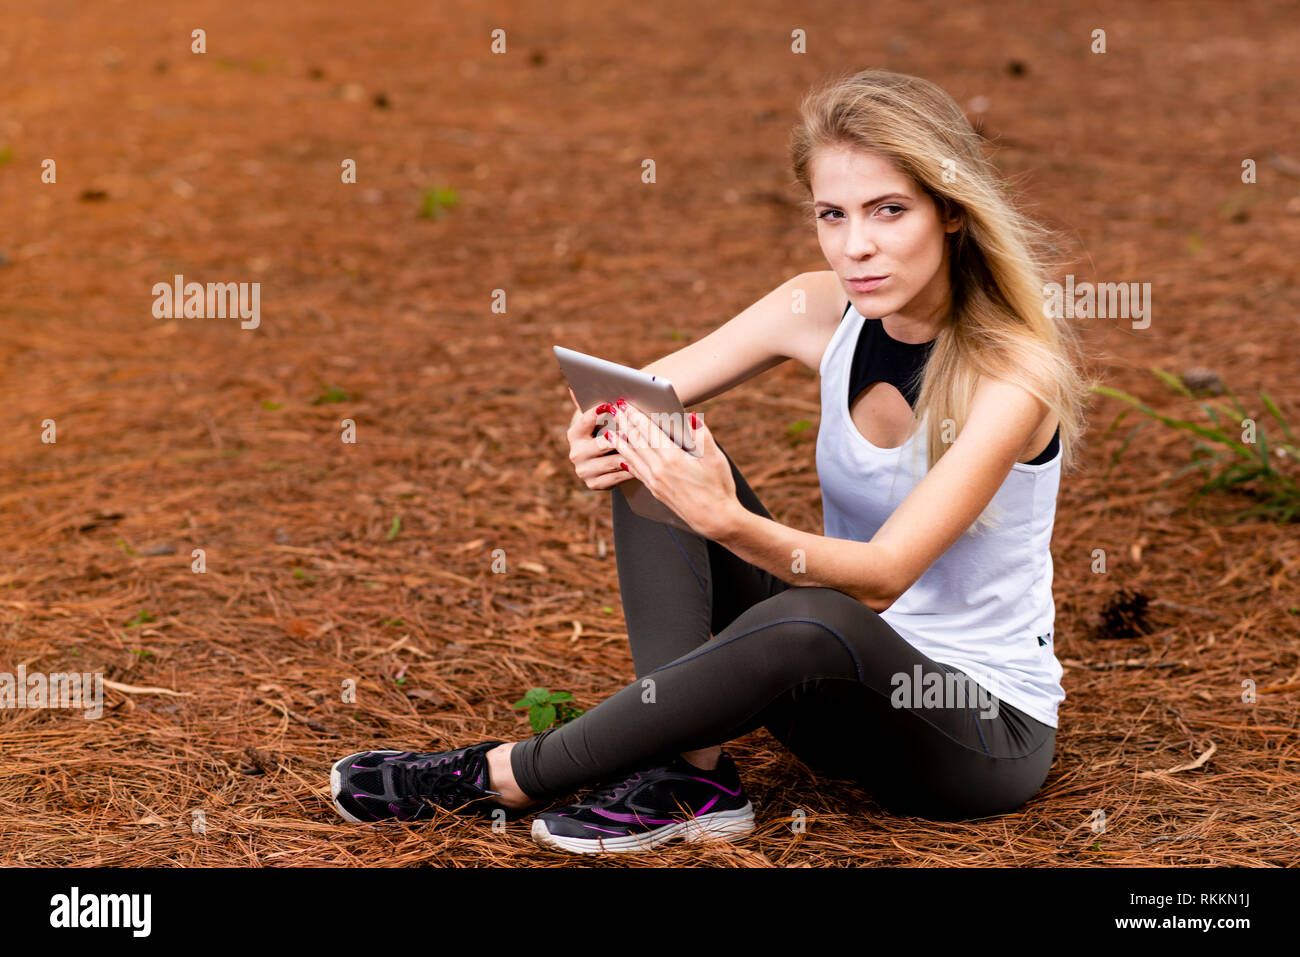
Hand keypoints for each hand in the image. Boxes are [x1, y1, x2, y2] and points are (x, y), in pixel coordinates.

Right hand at [565, 387, 635, 490]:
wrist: (599, 464)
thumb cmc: (602, 433)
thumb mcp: (596, 420)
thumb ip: (590, 405)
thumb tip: (574, 387)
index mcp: (574, 434)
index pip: (587, 419)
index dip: (602, 411)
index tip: (617, 405)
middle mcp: (576, 454)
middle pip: (604, 443)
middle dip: (623, 436)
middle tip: (641, 429)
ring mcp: (584, 471)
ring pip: (614, 461)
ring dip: (632, 454)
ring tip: (648, 446)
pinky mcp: (594, 484)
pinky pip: (618, 476)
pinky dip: (632, 469)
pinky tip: (645, 463)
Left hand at [606, 398, 741, 538]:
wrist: (715, 520)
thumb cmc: (719, 488)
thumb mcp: (716, 459)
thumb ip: (703, 436)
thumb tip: (691, 417)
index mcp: (672, 458)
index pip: (648, 431)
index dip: (635, 416)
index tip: (625, 404)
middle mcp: (658, 470)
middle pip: (636, 442)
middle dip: (624, 424)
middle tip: (614, 410)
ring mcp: (655, 482)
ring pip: (632, 458)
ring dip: (620, 442)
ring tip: (610, 431)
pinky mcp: (655, 491)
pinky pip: (636, 472)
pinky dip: (627, 460)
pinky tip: (623, 456)